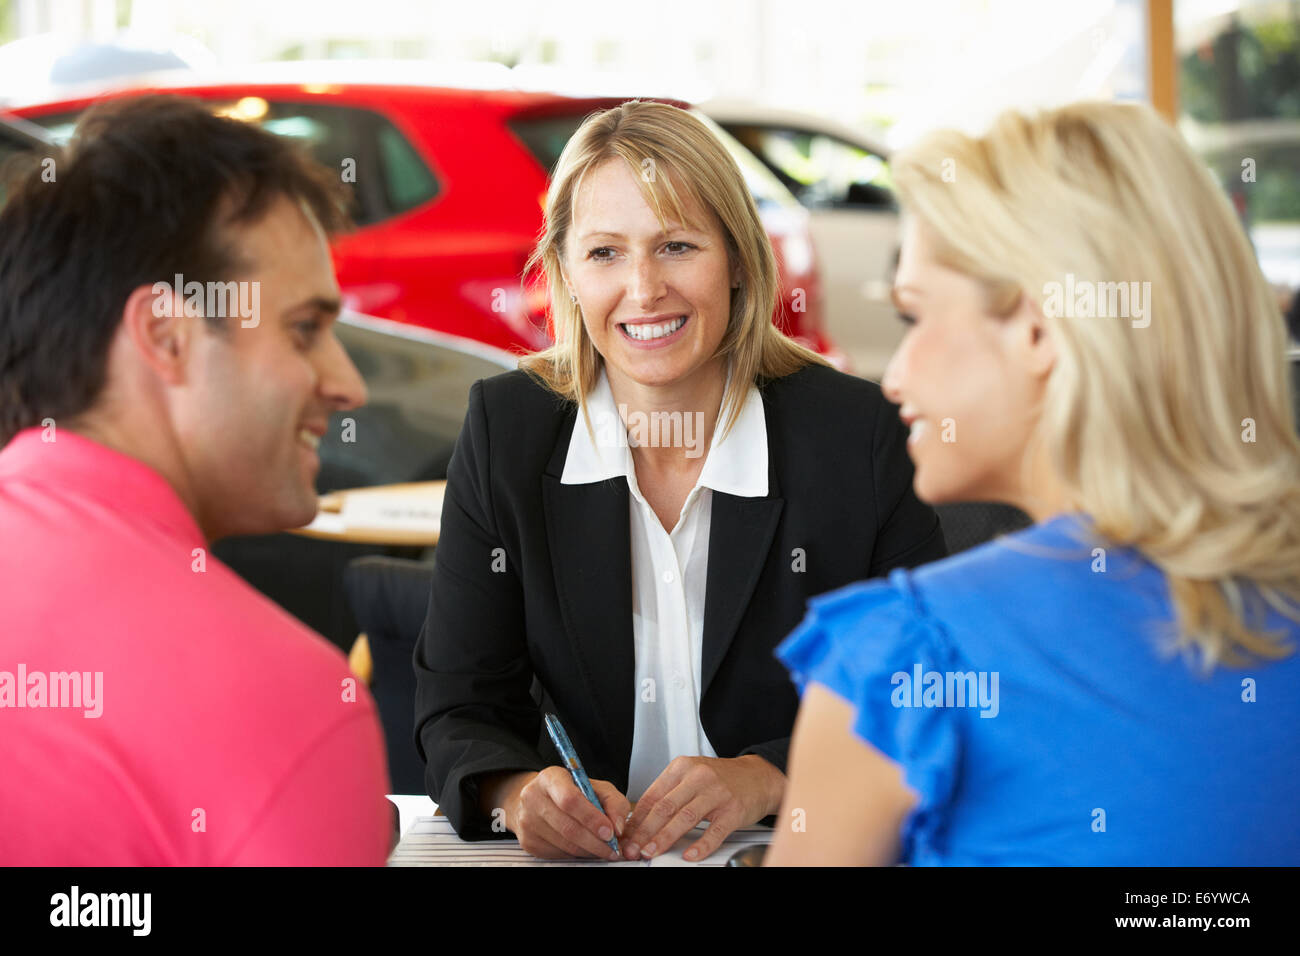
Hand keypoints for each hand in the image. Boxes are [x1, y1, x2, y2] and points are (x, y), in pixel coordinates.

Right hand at [492, 767, 631, 859]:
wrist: (538, 800)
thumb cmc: (571, 791)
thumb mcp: (596, 787)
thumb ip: (614, 802)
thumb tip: (618, 828)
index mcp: (551, 778)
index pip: (570, 800)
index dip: (592, 818)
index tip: (610, 832)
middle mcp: (533, 797)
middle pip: (568, 827)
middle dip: (595, 842)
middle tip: (613, 849)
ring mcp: (527, 821)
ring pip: (565, 845)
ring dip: (589, 851)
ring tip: (603, 849)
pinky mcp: (528, 841)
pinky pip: (558, 854)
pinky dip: (576, 854)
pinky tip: (584, 847)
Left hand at [622, 755, 783, 861]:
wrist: (759, 776)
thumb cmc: (722, 779)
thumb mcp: (692, 775)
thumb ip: (669, 793)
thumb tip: (640, 819)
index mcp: (683, 767)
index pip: (653, 795)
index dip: (636, 819)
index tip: (626, 835)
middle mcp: (698, 777)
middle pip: (665, 807)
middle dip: (645, 831)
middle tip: (633, 848)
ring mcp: (717, 793)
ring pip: (685, 818)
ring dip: (664, 838)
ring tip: (651, 852)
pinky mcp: (733, 810)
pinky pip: (714, 832)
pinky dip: (701, 846)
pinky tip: (689, 855)